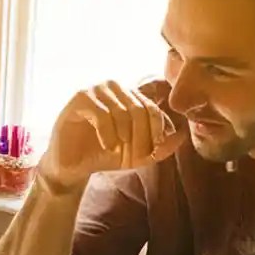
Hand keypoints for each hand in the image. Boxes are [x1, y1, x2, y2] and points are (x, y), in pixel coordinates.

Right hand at [36, 81, 186, 192]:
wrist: (72, 167)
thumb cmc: (103, 156)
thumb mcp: (138, 154)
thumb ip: (161, 147)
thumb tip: (183, 135)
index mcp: (129, 95)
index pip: (153, 108)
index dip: (157, 131)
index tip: (153, 152)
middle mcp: (114, 87)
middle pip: (141, 109)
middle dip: (143, 137)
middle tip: (137, 156)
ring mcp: (96, 90)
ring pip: (123, 111)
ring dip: (125, 136)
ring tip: (119, 151)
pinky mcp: (79, 99)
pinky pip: (102, 114)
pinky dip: (108, 134)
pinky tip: (107, 147)